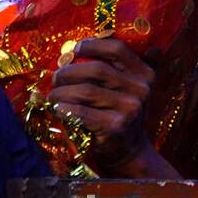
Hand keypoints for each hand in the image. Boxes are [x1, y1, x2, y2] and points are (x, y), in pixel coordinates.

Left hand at [47, 36, 155, 175]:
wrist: (129, 152)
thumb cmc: (119, 113)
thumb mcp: (126, 89)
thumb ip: (116, 66)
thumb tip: (81, 45)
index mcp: (145, 74)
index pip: (118, 49)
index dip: (93, 45)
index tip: (75, 49)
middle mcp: (141, 90)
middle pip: (96, 69)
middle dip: (69, 71)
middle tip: (56, 78)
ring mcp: (130, 109)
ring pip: (85, 90)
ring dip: (61, 92)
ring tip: (52, 96)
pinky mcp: (115, 127)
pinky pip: (81, 111)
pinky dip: (64, 108)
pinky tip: (57, 108)